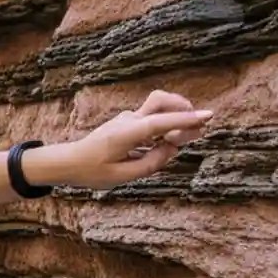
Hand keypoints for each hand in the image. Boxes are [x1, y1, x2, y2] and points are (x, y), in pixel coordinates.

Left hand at [62, 90, 213, 188]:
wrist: (69, 162)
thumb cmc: (92, 171)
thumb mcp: (122, 175)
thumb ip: (150, 163)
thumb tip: (171, 149)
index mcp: (127, 133)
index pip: (161, 122)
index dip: (186, 119)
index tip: (207, 116)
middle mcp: (129, 121)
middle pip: (161, 101)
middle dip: (183, 108)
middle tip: (198, 127)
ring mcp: (127, 119)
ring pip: (157, 107)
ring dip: (175, 115)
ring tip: (182, 138)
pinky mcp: (128, 123)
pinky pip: (151, 118)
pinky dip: (165, 124)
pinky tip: (166, 142)